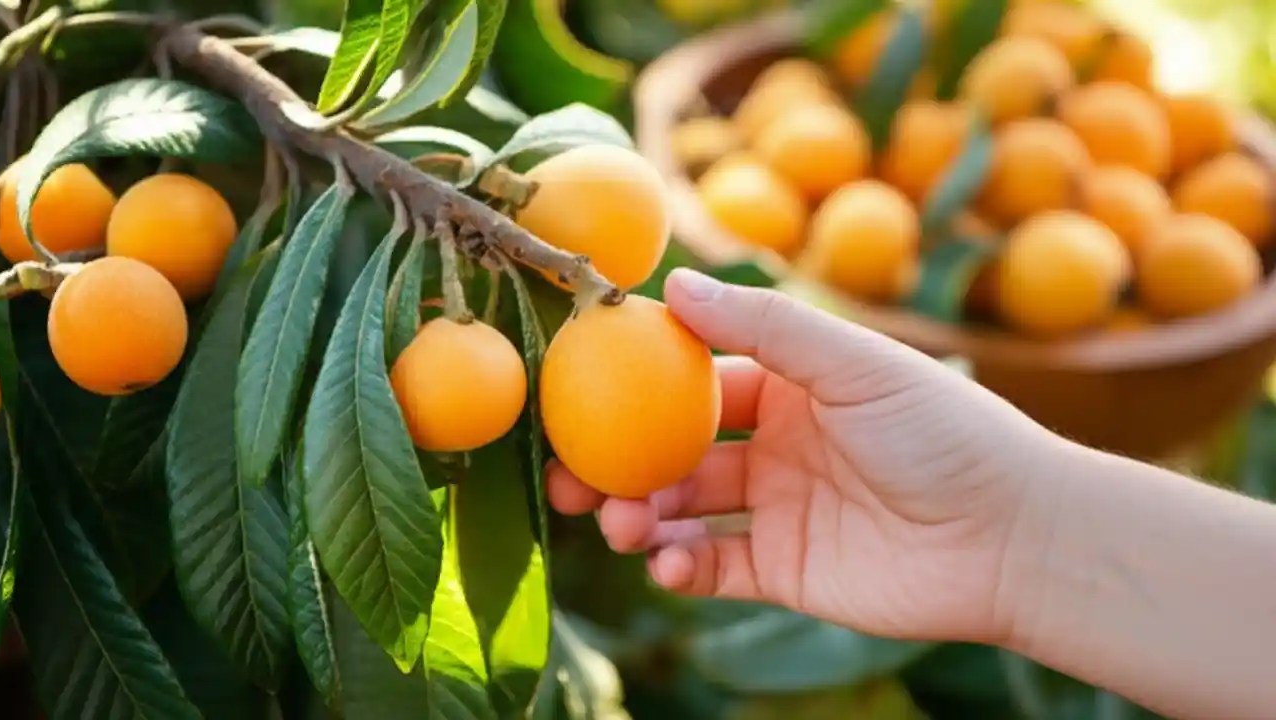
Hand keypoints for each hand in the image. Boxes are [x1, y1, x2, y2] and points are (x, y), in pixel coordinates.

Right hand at [548, 268, 1061, 643]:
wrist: (1014, 538)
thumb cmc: (945, 432)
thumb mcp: (852, 362)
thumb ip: (764, 326)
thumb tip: (671, 283)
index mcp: (792, 386)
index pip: (698, 376)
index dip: (639, 380)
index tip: (580, 382)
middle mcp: (777, 444)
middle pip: (674, 448)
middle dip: (617, 459)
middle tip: (565, 471)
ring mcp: (779, 509)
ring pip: (683, 511)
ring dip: (639, 515)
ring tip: (617, 521)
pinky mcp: (785, 571)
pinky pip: (714, 567)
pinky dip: (680, 565)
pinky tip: (668, 561)